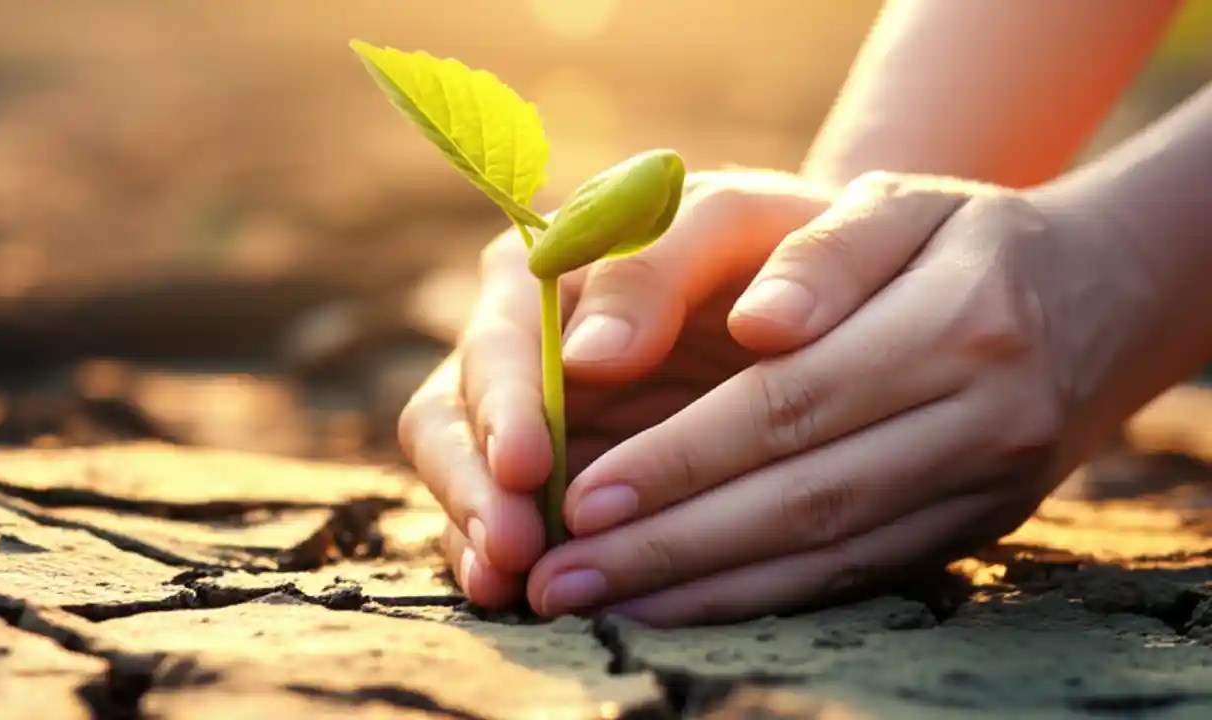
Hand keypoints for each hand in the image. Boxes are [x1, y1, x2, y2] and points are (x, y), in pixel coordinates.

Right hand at [398, 171, 830, 607]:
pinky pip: (507, 519)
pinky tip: (518, 595)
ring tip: (507, 583)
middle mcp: (524, 344)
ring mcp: (533, 416)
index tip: (528, 464)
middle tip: (514, 547)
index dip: (504, 403)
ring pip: (468, 475)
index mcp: (550, 270)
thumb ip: (657, 267)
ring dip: (477, 529)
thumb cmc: (774, 245)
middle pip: (456, 416)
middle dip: (476, 484)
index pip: (499, 338)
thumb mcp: (730, 223)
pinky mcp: (555, 475)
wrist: (824, 294)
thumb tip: (589, 357)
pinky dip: (501, 556)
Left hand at [528, 171, 1130, 624]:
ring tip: (593, 603)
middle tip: (560, 576)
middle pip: (802, 497)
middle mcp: (983, 419)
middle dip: (670, 543)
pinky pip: (853, 579)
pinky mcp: (971, 533)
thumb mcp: (892, 201)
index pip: (792, 402)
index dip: (683, 457)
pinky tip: (676, 607)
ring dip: (700, 590)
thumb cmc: (955, 237)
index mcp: (958, 320)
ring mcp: (985, 489)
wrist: (1092, 297)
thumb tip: (759, 327)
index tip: (584, 494)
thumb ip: (817, 253)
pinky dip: (758, 599)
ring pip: (825, 557)